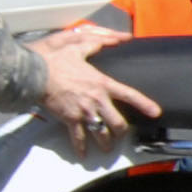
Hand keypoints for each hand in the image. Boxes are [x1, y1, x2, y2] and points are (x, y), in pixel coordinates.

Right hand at [31, 40, 154, 157]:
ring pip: (101, 134)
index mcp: (102, 84)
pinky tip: (83, 154)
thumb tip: (110, 38)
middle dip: (120, 132)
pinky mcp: (70, 120)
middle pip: (117, 123)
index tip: (155, 113)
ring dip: (105, 143)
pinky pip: (78, 138)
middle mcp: (97, 100)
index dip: (144, 104)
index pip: (129, 95)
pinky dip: (81, 148)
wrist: (36, 74)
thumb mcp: (77, 47)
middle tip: (120, 135)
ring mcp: (84, 112)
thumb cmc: (56, 60)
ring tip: (106, 148)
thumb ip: (95, 44)